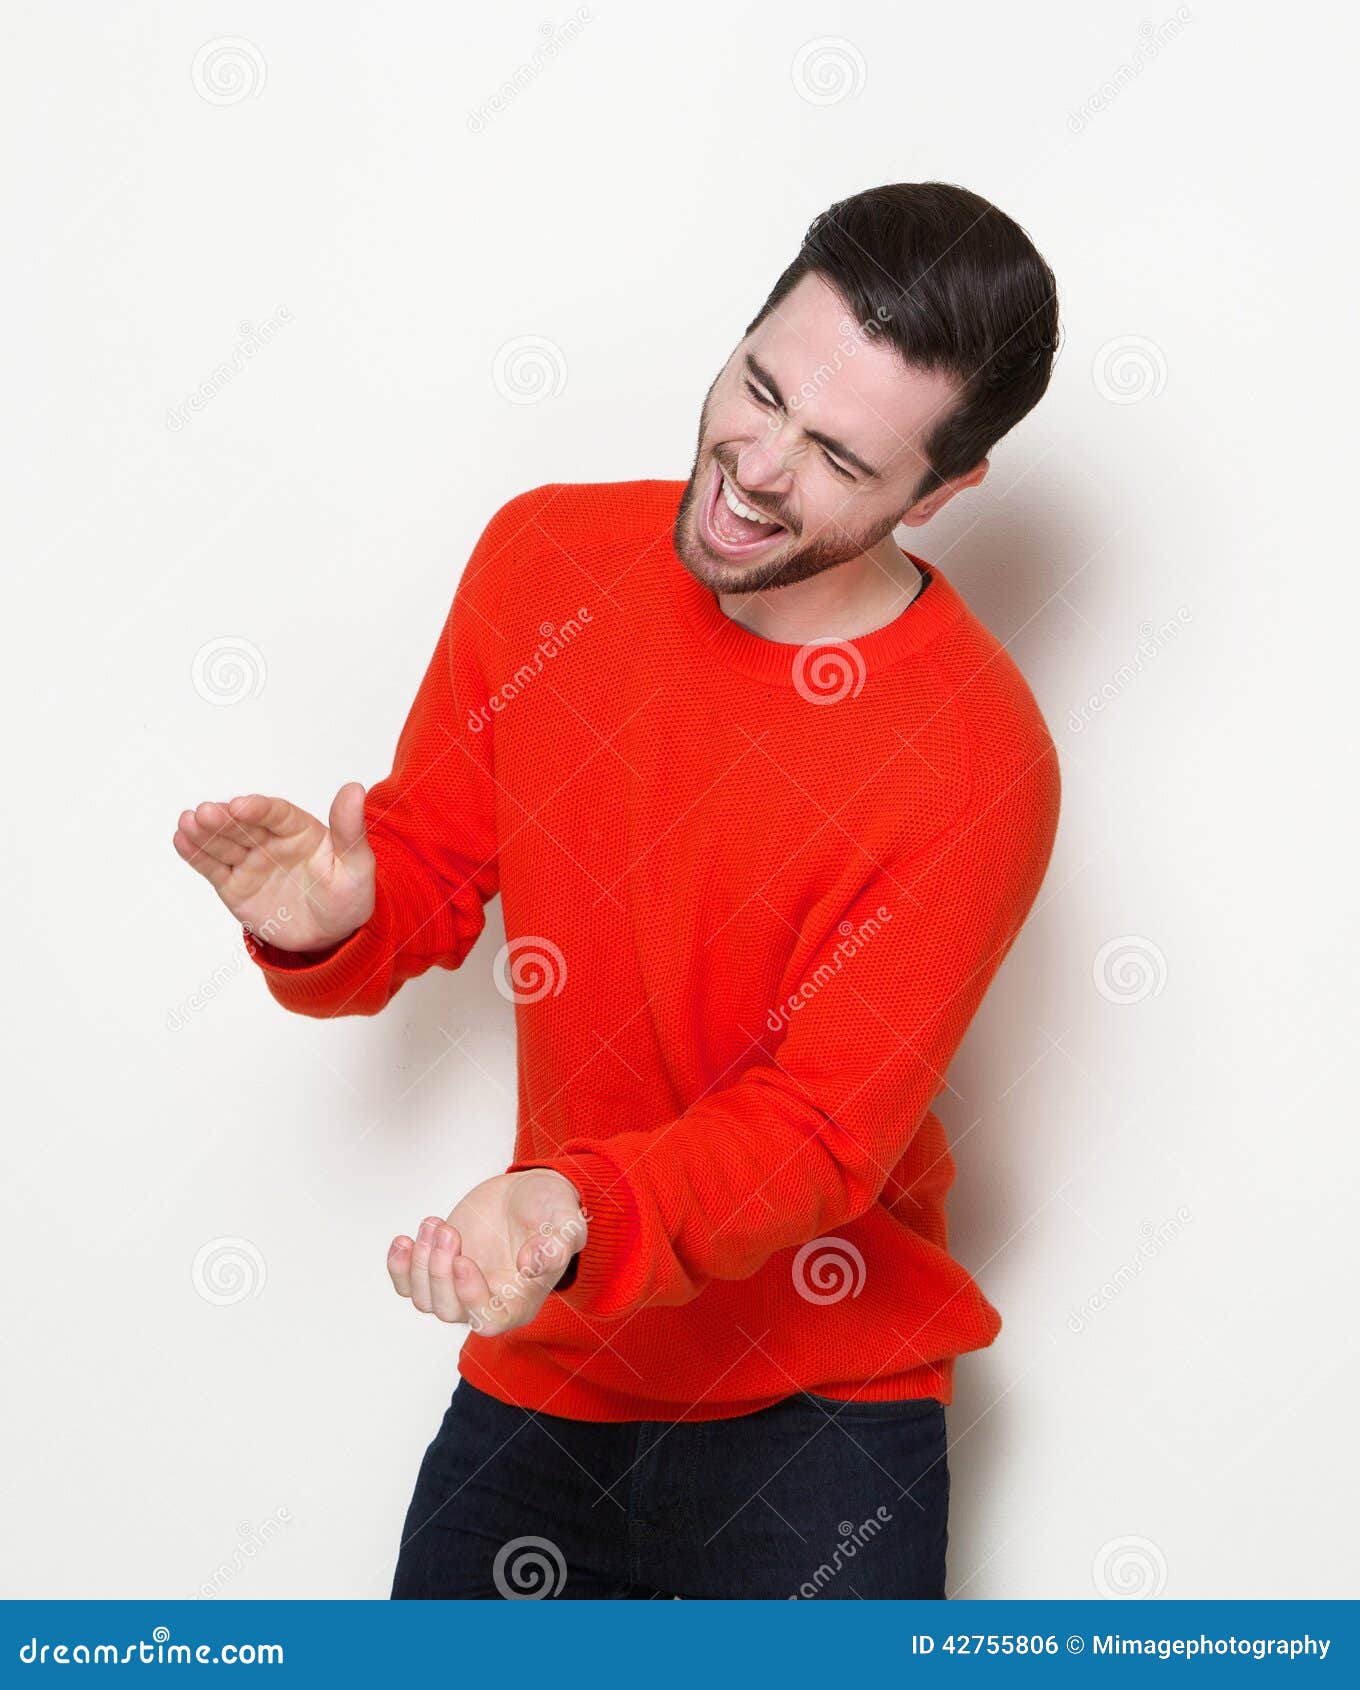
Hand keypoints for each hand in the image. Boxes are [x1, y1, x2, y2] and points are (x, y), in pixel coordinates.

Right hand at [173, 782, 375, 952]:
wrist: (331, 936)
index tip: (241, 805)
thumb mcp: (357, 866)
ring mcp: (250, 861)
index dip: (258, 809)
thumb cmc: (347, 896)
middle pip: (243, 826)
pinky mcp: (234, 885)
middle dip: (224, 819)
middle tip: (205, 812)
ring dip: (204, 832)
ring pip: (223, 844)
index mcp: (299, 830)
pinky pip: (212, 867)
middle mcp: (270, 840)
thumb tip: (356, 789)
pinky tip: (181, 839)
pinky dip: (195, 854)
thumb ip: (350, 830)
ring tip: (187, 822)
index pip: (276, 814)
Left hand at [387, 1170, 586, 1335]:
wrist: (525, 1193)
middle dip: (439, 1270)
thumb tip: (532, 1264)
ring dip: (419, 1263)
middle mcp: (486, 1301)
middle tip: (448, 1231)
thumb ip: (557, 1244)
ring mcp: (459, 1287)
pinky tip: (403, 1240)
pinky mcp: (439, 1269)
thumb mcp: (565, 1222)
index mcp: (519, 1301)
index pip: (488, 1320)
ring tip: (434, 1223)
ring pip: (425, 1299)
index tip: (463, 1260)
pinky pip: (408, 1285)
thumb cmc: (549, 1210)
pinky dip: (398, 1267)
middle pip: (448, 1310)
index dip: (470, 1297)